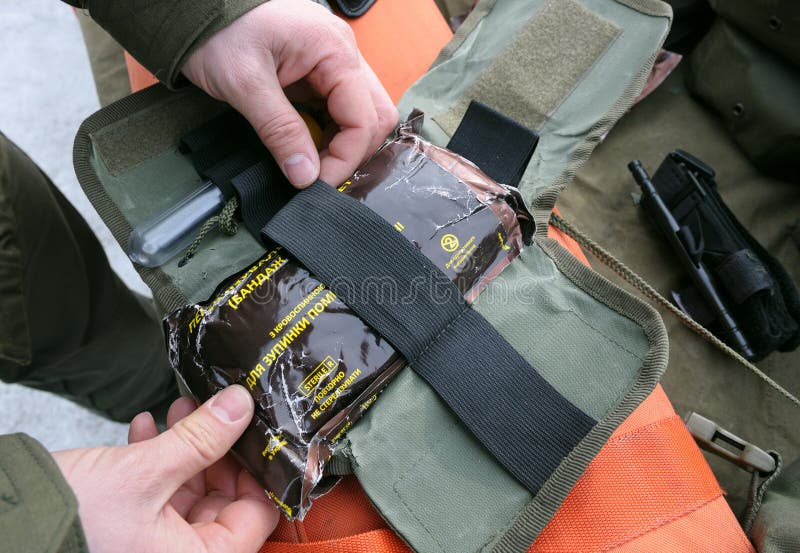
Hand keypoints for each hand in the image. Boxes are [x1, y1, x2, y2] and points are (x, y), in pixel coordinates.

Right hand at [53, 386, 277, 552]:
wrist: (3, 527)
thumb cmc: (73, 520)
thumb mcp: (145, 473)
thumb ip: (201, 439)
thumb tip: (241, 406)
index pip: (256, 518)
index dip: (257, 472)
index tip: (252, 432)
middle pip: (224, 500)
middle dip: (216, 449)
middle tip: (213, 411)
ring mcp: (154, 544)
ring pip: (190, 490)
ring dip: (186, 447)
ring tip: (178, 408)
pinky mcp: (130, 528)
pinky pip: (159, 492)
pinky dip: (156, 458)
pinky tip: (144, 427)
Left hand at [183, 0, 398, 187]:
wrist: (198, 12)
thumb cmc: (220, 32)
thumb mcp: (245, 84)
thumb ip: (279, 131)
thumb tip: (305, 176)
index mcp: (335, 50)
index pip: (364, 120)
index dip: (344, 159)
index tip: (316, 183)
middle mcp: (344, 54)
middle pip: (375, 118)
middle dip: (351, 153)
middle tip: (317, 175)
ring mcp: (335, 64)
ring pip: (362, 117)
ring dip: (341, 145)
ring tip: (308, 161)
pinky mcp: (321, 74)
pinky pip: (340, 112)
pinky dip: (328, 135)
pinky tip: (305, 144)